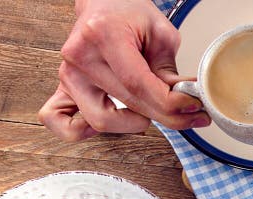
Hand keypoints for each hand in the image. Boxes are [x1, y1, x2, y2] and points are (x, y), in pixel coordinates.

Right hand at [38, 0, 209, 140]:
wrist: (104, 4)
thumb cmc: (129, 14)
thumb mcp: (161, 33)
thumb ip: (170, 71)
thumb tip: (184, 103)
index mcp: (102, 35)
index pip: (137, 85)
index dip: (169, 103)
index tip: (192, 107)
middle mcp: (80, 56)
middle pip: (127, 105)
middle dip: (165, 115)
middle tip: (188, 113)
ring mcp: (68, 74)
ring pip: (100, 121)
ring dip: (133, 125)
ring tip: (152, 111)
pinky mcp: (64, 87)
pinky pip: (59, 120)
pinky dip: (81, 131)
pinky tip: (112, 121)